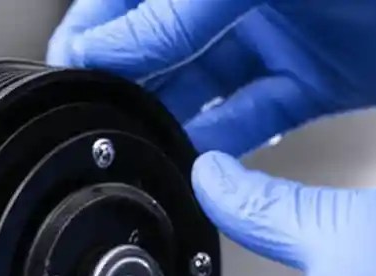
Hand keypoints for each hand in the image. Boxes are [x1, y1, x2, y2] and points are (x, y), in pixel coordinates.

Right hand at [48, 0, 375, 155]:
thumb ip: (169, 17)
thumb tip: (102, 51)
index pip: (120, 4)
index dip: (91, 41)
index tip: (66, 79)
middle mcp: (230, 2)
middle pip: (155, 54)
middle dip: (126, 88)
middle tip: (99, 123)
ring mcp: (269, 41)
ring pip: (198, 92)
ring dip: (169, 120)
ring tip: (141, 146)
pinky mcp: (308, 85)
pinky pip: (252, 121)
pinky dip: (226, 144)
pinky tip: (201, 159)